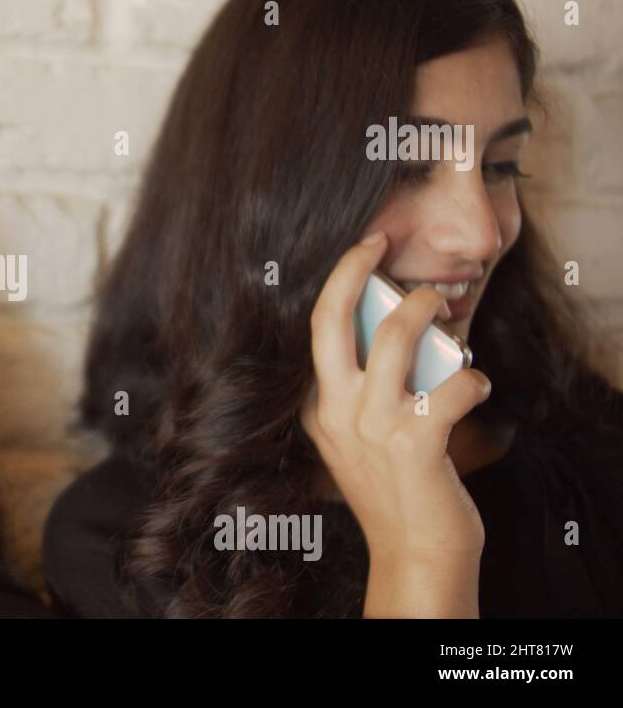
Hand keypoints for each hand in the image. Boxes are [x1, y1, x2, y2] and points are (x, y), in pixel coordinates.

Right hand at [300, 232, 489, 615]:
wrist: (414, 552)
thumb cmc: (397, 491)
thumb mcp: (358, 438)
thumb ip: (361, 392)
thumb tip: (394, 329)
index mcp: (319, 408)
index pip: (318, 330)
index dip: (341, 282)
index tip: (365, 251)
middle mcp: (336, 412)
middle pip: (330, 319)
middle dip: (353, 269)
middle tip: (378, 241)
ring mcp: (372, 426)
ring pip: (392, 338)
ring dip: (423, 310)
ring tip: (442, 306)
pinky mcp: (416, 443)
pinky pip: (451, 386)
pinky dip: (473, 378)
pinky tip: (477, 385)